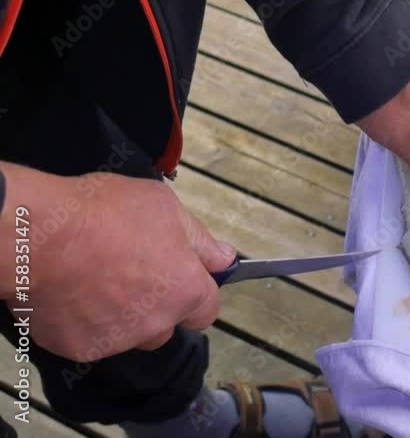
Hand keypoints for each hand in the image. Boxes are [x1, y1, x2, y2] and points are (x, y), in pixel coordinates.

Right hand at [21, 170, 234, 361]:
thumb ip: (200, 240)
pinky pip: (91, 338)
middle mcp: (157, 323)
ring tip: (96, 279)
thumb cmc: (104, 214)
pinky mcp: (80, 348)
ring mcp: (118, 340)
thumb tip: (225, 258)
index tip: (180, 277)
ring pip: (129, 335)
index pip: (207, 310)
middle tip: (129, 272)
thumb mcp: (165, 208)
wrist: (38, 237)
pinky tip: (72, 292)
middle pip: (166, 325)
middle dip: (155, 306)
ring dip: (121, 316)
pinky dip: (85, 321)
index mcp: (186, 291)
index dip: (195, 293)